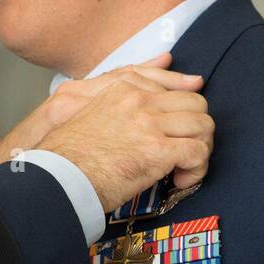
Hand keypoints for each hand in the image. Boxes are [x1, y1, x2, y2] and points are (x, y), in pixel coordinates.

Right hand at [36, 70, 212, 212]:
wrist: (60, 176)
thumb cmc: (69, 153)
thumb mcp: (84, 113)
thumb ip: (108, 102)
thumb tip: (128, 95)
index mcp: (121, 90)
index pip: (168, 84)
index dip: (185, 100)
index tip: (192, 112)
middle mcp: (139, 100)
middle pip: (195, 102)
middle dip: (197, 128)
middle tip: (186, 149)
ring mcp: (150, 123)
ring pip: (204, 125)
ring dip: (201, 149)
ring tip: (185, 167)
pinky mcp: (159, 149)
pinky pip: (198, 152)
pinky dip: (196, 169)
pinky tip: (181, 179)